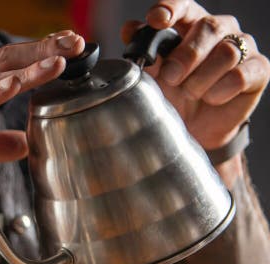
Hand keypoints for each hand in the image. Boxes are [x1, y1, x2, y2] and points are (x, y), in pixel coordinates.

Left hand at [122, 1, 269, 149]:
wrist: (194, 128)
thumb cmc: (174, 95)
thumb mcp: (153, 75)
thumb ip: (144, 51)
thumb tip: (130, 29)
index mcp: (190, 24)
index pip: (184, 4)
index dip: (171, 8)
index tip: (156, 21)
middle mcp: (220, 29)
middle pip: (209, 27)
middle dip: (185, 56)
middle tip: (171, 77)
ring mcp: (242, 47)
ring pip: (226, 52)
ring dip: (201, 79)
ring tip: (190, 92)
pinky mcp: (258, 69)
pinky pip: (241, 76)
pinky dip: (219, 92)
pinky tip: (211, 98)